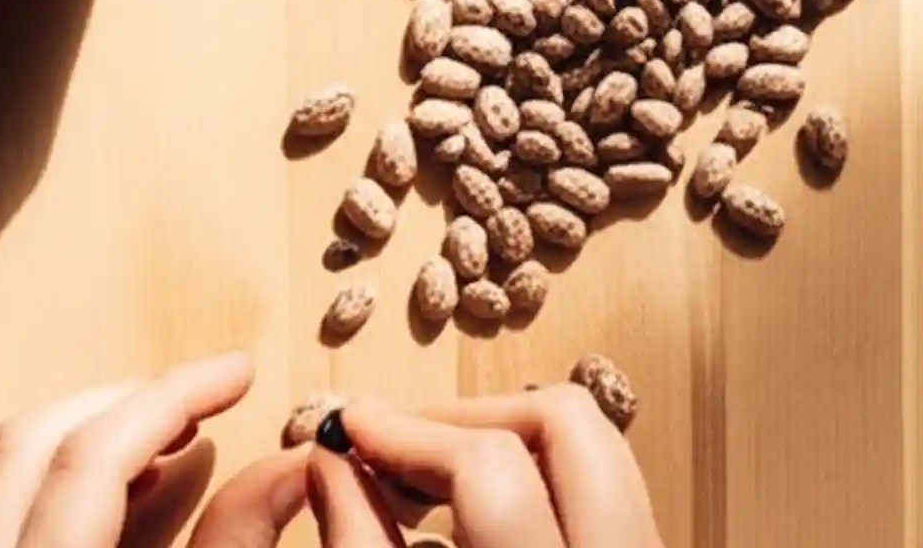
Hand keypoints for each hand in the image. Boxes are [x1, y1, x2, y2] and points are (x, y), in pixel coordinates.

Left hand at [0, 352, 307, 547]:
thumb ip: (235, 546)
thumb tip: (294, 464)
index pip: (95, 457)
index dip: (174, 398)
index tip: (238, 372)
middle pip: (29, 442)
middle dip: (123, 404)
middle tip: (201, 401)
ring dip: (79, 435)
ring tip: (162, 445)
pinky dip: (42, 477)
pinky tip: (104, 496)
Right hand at [307, 385, 663, 547]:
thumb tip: (330, 459)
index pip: (491, 469)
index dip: (408, 434)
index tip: (354, 425)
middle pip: (570, 423)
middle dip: (470, 416)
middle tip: (402, 441)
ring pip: (597, 448)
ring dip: (504, 438)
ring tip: (429, 475)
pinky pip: (603, 491)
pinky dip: (535, 479)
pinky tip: (474, 517)